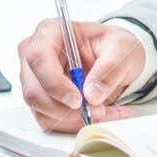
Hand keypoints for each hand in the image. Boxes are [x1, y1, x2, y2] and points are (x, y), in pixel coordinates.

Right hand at [17, 19, 146, 130]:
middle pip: (34, 91)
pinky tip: (98, 115)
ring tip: (105, 112)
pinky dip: (76, 124)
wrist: (117, 59)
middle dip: (66, 109)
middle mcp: (36, 55)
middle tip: (96, 110)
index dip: (54, 83)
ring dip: (75, 119)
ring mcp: (36, 80)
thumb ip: (109, 68)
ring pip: (42, 111)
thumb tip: (91, 94)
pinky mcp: (42, 100)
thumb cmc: (113, 45)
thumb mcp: (121, 48)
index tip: (77, 99)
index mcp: (50, 32)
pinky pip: (51, 121)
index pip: (38, 58)